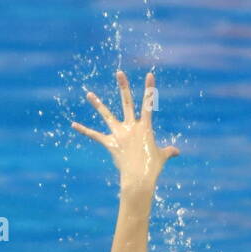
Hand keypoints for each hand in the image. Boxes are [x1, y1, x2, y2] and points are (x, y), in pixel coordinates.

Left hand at [71, 70, 178, 195]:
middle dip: (123, 87)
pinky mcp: (110, 143)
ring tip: (89, 94)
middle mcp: (132, 127)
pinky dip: (84, 130)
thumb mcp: (163, 157)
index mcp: (145, 127)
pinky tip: (73, 124)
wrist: (139, 179)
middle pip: (127, 102)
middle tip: (119, 73)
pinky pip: (94, 135)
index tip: (149, 74)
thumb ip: (169, 151)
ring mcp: (119, 134)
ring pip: (107, 115)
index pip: (148, 104)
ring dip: (98, 104)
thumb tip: (177, 152)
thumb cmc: (152, 168)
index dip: (149, 89)